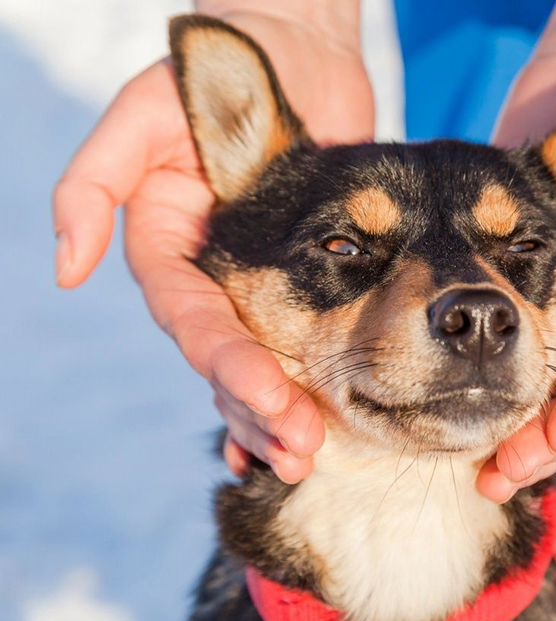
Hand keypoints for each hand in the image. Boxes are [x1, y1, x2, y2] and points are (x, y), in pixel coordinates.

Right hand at [54, 4, 373, 482]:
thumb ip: (96, 183)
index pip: (196, 323)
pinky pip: (301, 346)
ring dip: (280, 416)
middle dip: (260, 409)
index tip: (275, 402)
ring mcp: (256, 286)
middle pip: (228, 361)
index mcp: (171, 253)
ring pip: (262, 365)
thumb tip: (67, 268)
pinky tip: (316, 440)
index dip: (232, 366)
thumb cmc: (214, 76)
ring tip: (311, 457)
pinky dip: (303, 393)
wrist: (292, 55)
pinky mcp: (304, 282)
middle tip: (302, 452)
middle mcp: (209, 280)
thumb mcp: (145, 114)